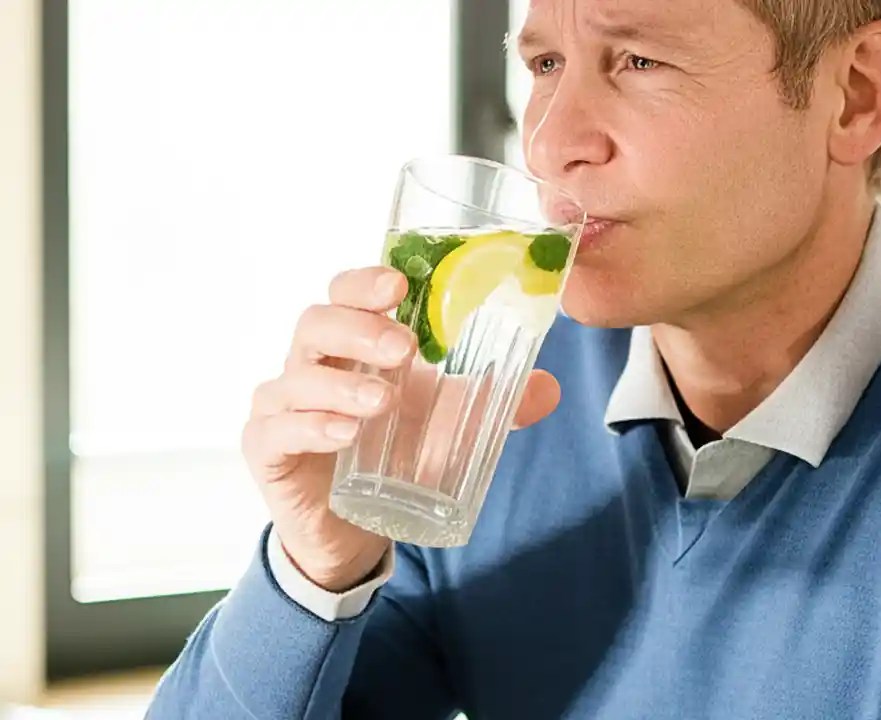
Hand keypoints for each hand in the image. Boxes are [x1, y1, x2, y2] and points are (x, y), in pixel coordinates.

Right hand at [241, 266, 561, 590]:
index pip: (346, 293)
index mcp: (353, 343)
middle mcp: (312, 364)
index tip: (398, 283)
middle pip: (316, 323)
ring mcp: (283, 404)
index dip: (364, 282)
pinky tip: (345, 434)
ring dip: (342, 384)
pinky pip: (277, 429)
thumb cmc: (396, 451)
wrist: (357, 526)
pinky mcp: (267, 448)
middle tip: (403, 348)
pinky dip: (311, 427)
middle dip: (359, 328)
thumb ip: (496, 403)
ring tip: (383, 401)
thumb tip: (548, 388)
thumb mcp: (450, 423)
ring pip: (297, 376)